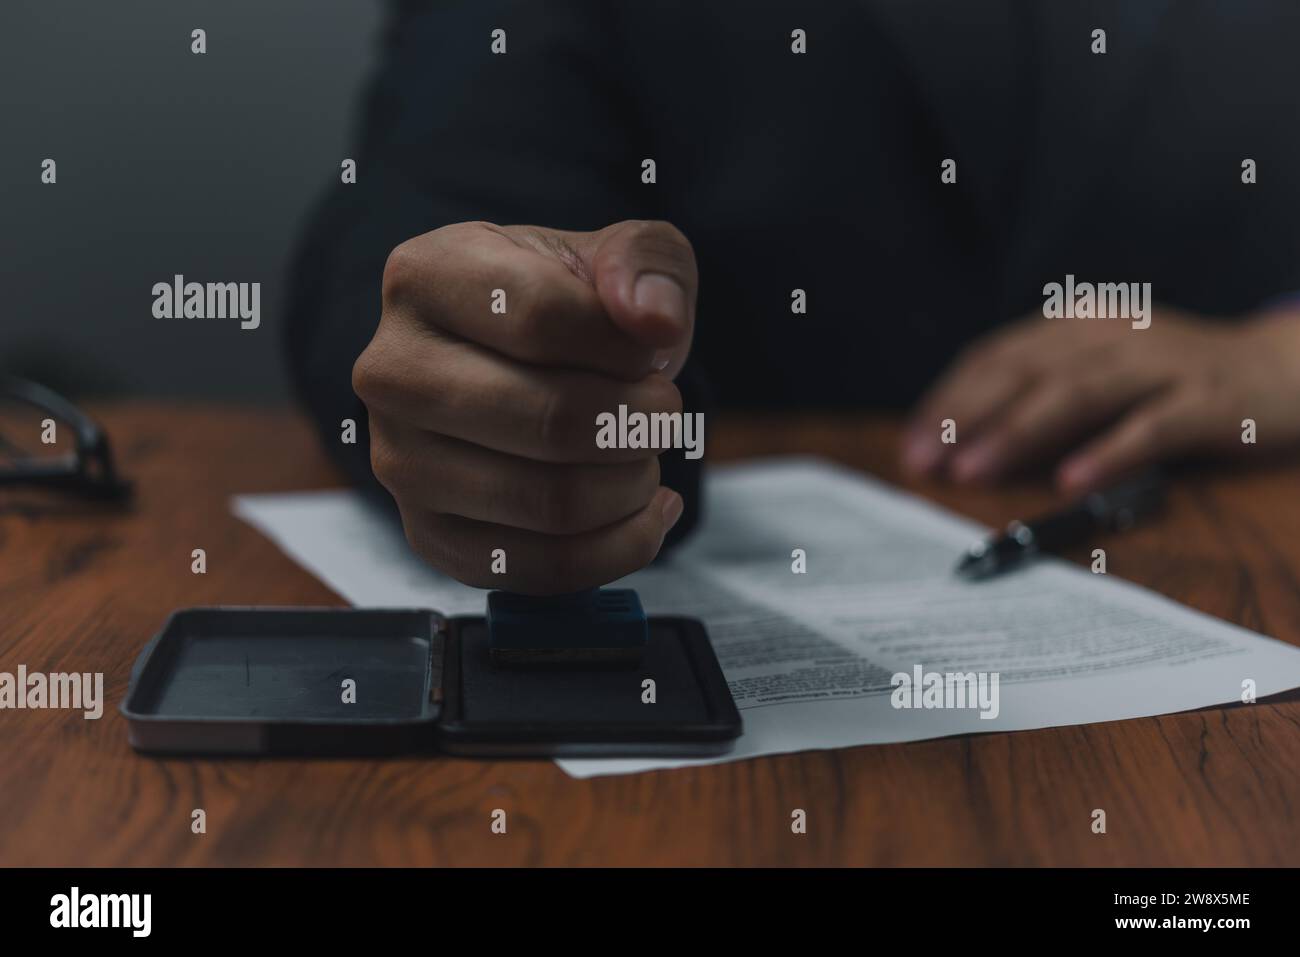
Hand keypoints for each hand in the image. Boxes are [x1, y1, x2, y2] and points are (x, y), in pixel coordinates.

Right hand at [353, 219, 696, 593]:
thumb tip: (654, 320)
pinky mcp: (429, 536)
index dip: (626, 346)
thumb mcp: (614, 255)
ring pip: (550, 503)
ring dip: (633, 484)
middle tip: (661, 411)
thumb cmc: (562, 306)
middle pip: (551, 421)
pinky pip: (540, 569)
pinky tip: (642, 510)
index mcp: (425, 277)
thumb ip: (645, 264)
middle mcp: (392, 372)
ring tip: (644, 455)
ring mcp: (401, 462)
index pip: (542, 318)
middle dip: (641, 422)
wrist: (512, 365)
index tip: (652, 348)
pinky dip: (619, 546)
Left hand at [901, 306, 1299, 492]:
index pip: (997, 354)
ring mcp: (1163, 363)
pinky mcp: (1208, 401)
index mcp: (1080, 322)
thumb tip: (962, 439)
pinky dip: (1107, 452)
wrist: (1283, 370)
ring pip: (1077, 392)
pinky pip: (1151, 427)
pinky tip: (1068, 482)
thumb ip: (1041, 391)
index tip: (912, 442)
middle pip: (1026, 369)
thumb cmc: (1173, 379)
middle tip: (925, 461)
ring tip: (973, 470)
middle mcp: (1115, 332)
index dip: (949, 397)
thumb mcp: (1100, 369)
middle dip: (967, 416)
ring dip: (1018, 433)